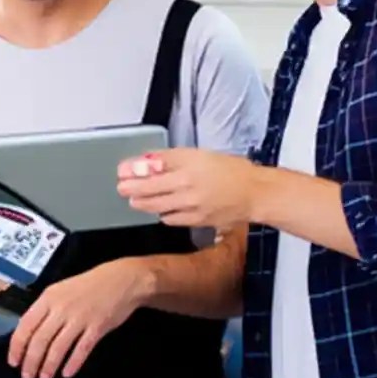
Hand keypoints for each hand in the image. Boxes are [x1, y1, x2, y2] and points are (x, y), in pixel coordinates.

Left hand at [6, 258, 149, 377]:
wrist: (121, 279)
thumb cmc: (87, 286)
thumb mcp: (60, 290)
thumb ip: (45, 309)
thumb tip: (30, 334)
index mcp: (48, 298)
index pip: (26, 325)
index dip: (17, 346)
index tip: (13, 361)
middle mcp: (61, 308)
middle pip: (40, 340)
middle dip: (31, 361)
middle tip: (27, 376)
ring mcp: (80, 318)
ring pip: (58, 347)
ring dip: (49, 365)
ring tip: (44, 377)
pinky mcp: (97, 327)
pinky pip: (82, 349)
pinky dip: (73, 363)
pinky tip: (67, 373)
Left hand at [116, 148, 261, 228]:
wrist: (254, 193)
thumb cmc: (230, 171)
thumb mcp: (197, 155)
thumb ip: (170, 159)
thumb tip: (146, 161)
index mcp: (187, 170)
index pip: (151, 170)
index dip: (133, 172)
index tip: (121, 172)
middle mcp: (187, 190)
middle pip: (149, 191)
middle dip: (131, 190)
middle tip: (123, 188)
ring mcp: (191, 208)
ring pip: (157, 207)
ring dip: (143, 203)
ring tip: (135, 200)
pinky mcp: (197, 222)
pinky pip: (171, 219)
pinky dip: (163, 214)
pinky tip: (160, 210)